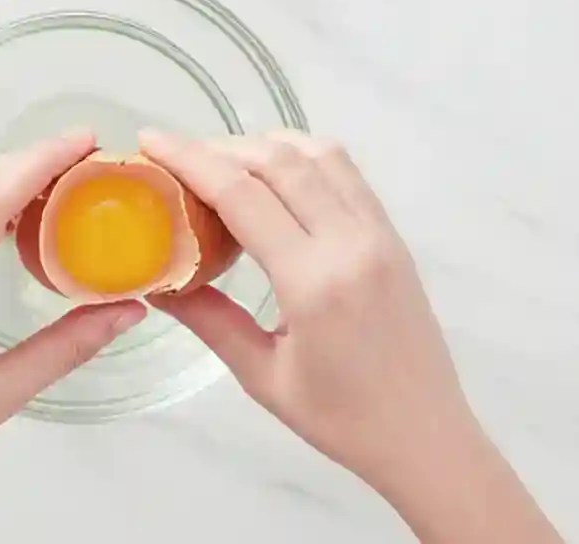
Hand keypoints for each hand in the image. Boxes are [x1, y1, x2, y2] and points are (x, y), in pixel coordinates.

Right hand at [141, 129, 560, 542]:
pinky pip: (346, 174)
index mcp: (314, 283)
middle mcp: (351, 244)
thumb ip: (209, 320)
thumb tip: (156, 282)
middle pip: (277, 162)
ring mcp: (379, 234)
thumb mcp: (263, 376)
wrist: (427, 436)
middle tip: (175, 156)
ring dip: (263, 145)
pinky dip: (304, 157)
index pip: (243, 195)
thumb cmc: (342, 419)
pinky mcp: (393, 236)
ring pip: (318, 155)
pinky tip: (274, 173)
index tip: (151, 141)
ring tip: (222, 162)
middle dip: (219, 148)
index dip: (190, 160)